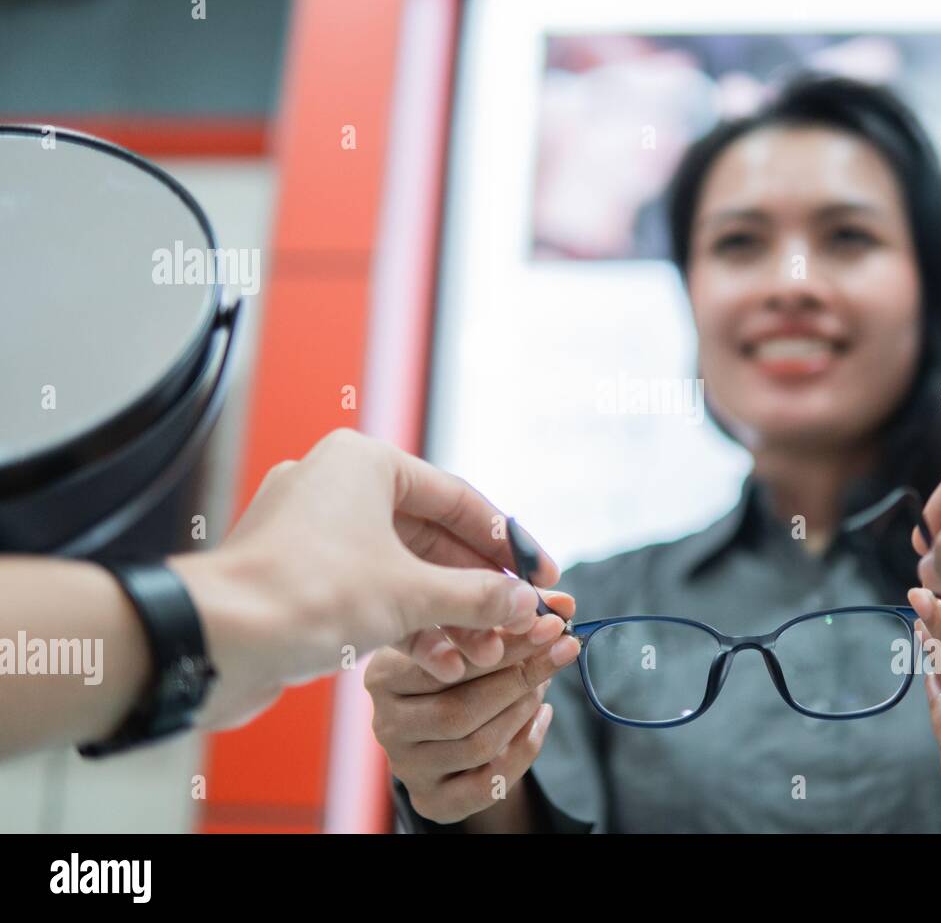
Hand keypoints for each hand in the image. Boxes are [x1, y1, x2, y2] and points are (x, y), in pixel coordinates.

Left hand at [169, 428, 560, 729]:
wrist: (214, 642)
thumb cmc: (307, 595)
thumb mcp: (412, 594)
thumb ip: (478, 595)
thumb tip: (525, 602)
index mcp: (365, 463)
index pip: (459, 499)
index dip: (508, 543)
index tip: (543, 576)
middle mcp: (339, 486)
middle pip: (432, 538)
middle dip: (477, 589)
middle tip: (519, 620)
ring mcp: (315, 533)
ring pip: (402, 571)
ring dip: (447, 614)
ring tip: (486, 652)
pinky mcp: (300, 577)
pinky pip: (370, 592)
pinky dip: (407, 623)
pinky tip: (443, 661)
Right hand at [366, 592, 580, 825]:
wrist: (449, 730)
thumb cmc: (461, 670)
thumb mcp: (475, 636)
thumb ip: (511, 618)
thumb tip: (564, 602)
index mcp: (384, 674)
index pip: (443, 662)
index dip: (504, 644)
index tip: (549, 625)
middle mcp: (387, 723)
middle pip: (461, 707)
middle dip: (522, 675)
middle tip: (563, 648)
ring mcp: (407, 765)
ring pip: (477, 744)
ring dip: (523, 710)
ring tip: (544, 684)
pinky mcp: (431, 798)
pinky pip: (487, 784)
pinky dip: (525, 750)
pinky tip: (540, 719)